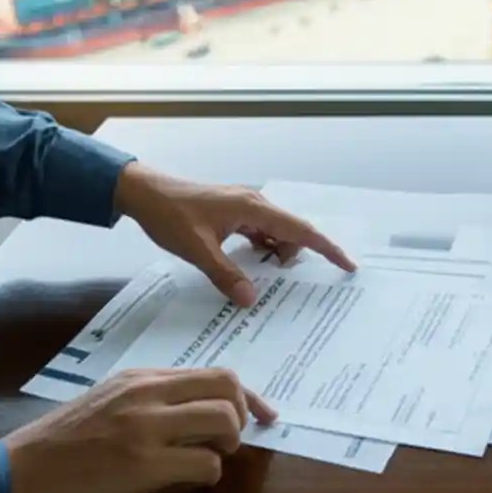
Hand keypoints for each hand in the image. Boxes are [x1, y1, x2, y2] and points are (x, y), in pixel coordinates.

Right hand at [3, 367, 274, 492]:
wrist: (14, 474)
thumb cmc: (57, 445)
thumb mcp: (106, 403)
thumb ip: (149, 400)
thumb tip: (196, 413)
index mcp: (139, 378)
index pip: (212, 373)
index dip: (246, 395)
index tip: (263, 413)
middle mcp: (146, 394)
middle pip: (226, 385)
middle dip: (244, 413)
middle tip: (232, 439)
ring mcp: (145, 427)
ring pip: (223, 418)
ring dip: (230, 443)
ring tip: (213, 457)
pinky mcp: (142, 464)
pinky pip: (205, 463)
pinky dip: (210, 474)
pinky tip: (193, 480)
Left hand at [114, 162, 356, 306]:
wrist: (144, 192)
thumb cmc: (170, 215)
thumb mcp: (198, 250)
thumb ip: (226, 275)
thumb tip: (250, 300)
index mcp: (253, 208)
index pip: (301, 230)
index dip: (327, 248)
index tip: (347, 265)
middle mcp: (255, 204)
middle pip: (293, 231)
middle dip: (297, 255)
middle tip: (287, 281)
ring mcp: (245, 207)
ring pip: (276, 232)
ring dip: (277, 253)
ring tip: (264, 275)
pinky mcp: (234, 212)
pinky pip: (261, 232)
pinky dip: (264, 248)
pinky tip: (251, 264)